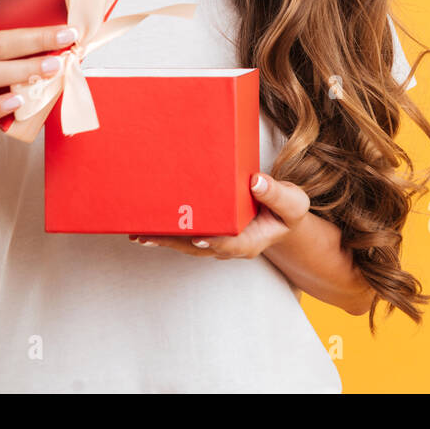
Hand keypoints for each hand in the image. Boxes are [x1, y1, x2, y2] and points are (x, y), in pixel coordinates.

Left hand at [128, 173, 309, 258]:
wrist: (281, 218)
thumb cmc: (286, 210)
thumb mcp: (292, 202)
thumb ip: (277, 194)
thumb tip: (256, 181)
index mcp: (250, 242)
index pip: (229, 245)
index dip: (214, 242)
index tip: (198, 238)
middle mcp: (228, 246)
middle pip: (197, 247)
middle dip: (172, 241)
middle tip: (146, 235)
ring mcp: (216, 242)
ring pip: (186, 243)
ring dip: (161, 238)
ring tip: (137, 233)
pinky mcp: (207, 232)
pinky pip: (184, 233)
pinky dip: (165, 230)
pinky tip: (144, 225)